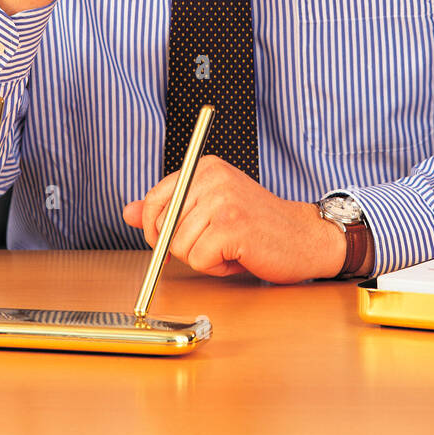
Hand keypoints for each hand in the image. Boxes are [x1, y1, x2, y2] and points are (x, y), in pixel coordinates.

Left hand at [122, 155, 346, 284]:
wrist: (305, 237)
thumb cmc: (258, 225)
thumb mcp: (209, 209)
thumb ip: (168, 209)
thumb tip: (128, 212)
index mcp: (204, 166)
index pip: (153, 200)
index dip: (156, 229)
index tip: (171, 240)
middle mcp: (212, 176)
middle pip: (163, 227)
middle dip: (183, 246)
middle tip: (214, 242)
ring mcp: (222, 200)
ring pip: (179, 248)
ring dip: (204, 258)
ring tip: (231, 247)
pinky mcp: (231, 226)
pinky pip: (199, 260)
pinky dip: (217, 268)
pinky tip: (239, 255)